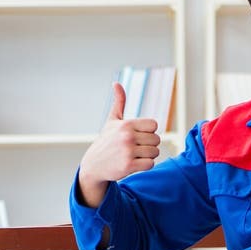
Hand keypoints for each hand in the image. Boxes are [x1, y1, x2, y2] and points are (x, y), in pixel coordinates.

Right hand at [77, 82, 160, 207]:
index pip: (154, 125)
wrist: (94, 165)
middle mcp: (127, 137)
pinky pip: (150, 164)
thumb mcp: (112, 121)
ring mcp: (128, 152)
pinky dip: (145, 165)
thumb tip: (116, 83)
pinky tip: (135, 163)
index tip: (139, 135)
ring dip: (148, 156)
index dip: (149, 131)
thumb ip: (119, 102)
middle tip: (137, 148)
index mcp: (126, 124)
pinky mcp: (129, 166)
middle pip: (156, 140)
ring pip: (155, 152)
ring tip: (135, 156)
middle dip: (149, 145)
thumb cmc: (106, 141)